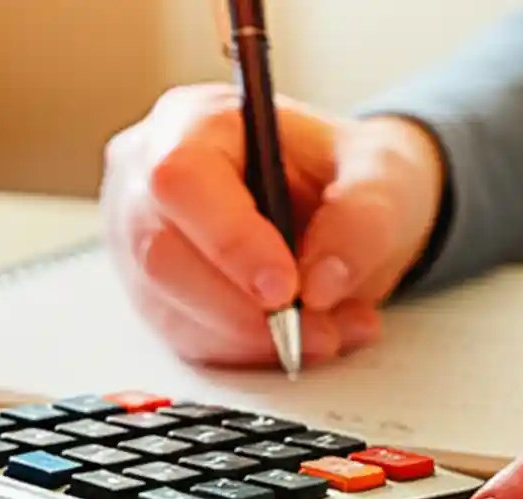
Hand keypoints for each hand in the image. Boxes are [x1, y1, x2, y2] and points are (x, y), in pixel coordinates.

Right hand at [98, 83, 445, 366]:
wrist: (342, 206)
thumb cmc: (347, 173)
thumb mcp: (383, 175)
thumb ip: (362, 218)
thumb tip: (320, 283)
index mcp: (193, 122)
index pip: (181, 179)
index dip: (228, 240)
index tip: (286, 289)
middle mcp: (147, 179)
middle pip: (161, 255)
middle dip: (243, 308)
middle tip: (317, 329)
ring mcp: (139, 241)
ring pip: (170, 309)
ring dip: (252, 338)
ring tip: (326, 333)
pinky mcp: (153, 295)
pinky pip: (186, 339)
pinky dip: (247, 352)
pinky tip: (297, 338)